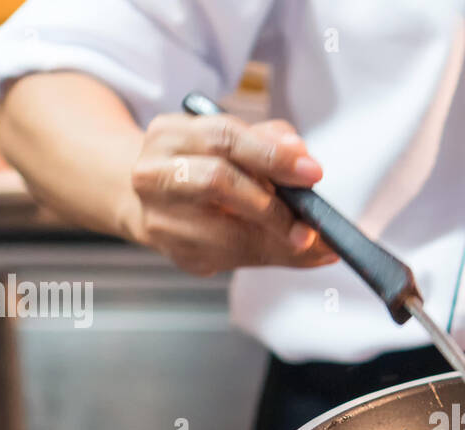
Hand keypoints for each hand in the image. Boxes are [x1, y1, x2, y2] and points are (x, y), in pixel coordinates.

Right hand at [124, 112, 337, 275]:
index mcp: (171, 134)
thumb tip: (304, 160)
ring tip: (305, 240)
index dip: (272, 155)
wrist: (152, 201)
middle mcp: (155, 174)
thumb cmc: (203, 165)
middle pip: (218, 182)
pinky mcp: (176, 254)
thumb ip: (269, 142)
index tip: (312, 173)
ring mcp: (160, 219)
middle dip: (273, 205)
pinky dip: (268, 256)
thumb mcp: (232, 140)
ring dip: (275, 238)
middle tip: (310, 223)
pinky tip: (290, 251)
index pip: (225, 138)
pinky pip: (230, 260)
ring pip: (224, 232)